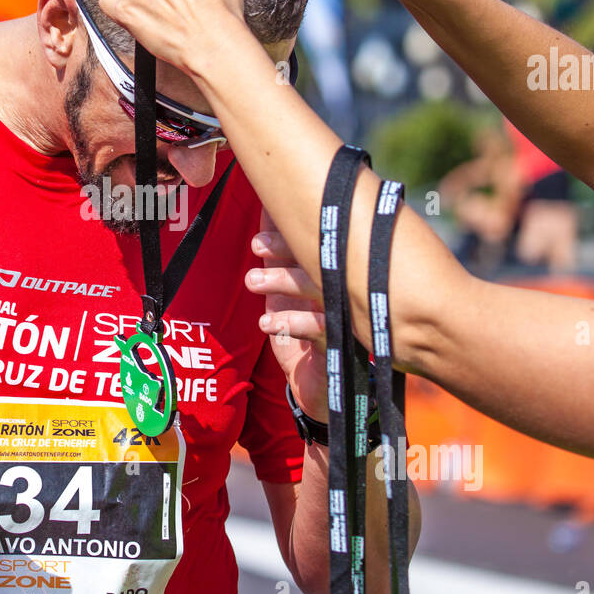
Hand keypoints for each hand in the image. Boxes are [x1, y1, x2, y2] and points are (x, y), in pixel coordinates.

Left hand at [247, 209, 327, 421]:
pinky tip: (265, 322)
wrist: (317, 384)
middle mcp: (339, 290)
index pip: (313, 242)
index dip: (288, 230)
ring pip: (318, 289)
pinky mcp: (338, 343)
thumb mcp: (284, 291)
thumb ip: (277, 256)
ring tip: (252, 280)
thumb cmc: (302, 328)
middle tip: (256, 245)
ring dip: (282, 281)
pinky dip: (291, 322)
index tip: (262, 223)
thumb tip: (267, 209)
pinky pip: (318, 328)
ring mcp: (342, 314)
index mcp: (327, 273)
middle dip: (284, 249)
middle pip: (317, 259)